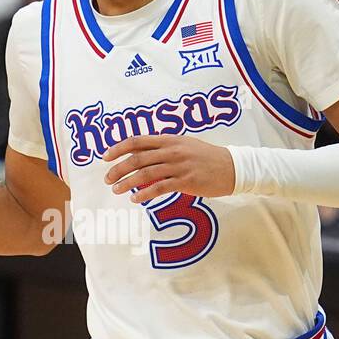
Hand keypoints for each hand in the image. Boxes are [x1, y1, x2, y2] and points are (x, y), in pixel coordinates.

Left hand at [101, 134, 234, 204]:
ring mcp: (179, 166)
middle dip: (118, 169)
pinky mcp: (186, 181)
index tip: (105, 157)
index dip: (119, 148)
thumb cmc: (207, 157)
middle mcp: (172, 150)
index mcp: (169, 139)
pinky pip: (160, 187)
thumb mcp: (184, 145)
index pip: (138, 141)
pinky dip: (145, 194)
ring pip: (146, 173)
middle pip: (138, 158)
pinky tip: (136, 199)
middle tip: (107, 179)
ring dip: (127, 182)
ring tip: (116, 189)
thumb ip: (164, 148)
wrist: (232, 167)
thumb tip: (142, 155)